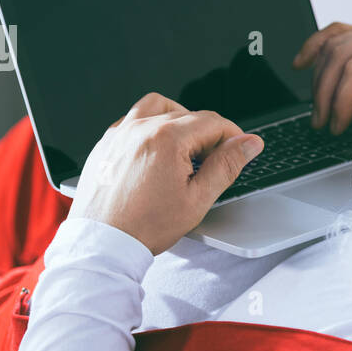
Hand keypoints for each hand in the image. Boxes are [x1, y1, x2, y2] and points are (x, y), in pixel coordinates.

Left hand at [69, 93, 263, 254]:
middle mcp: (141, 128)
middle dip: (207, 134)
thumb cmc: (144, 226)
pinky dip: (151, 126)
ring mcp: (120, 133)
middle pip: (188, 114)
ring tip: (185, 148)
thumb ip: (226, 165)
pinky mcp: (107, 142)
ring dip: (179, 120)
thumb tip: (248, 144)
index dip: (233, 135)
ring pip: (159, 107)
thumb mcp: (197, 199)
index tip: (238, 149)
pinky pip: (133, 119)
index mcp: (167, 139)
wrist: (102, 243)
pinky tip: (157, 151)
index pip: (212, 122)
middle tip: (212, 163)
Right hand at [293, 22, 351, 136]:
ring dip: (319, 78)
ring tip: (318, 111)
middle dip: (325, 92)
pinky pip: (339, 38)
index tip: (338, 126)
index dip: (341, 99)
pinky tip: (302, 62)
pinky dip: (317, 48)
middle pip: (340, 56)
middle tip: (322, 124)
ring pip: (335, 47)